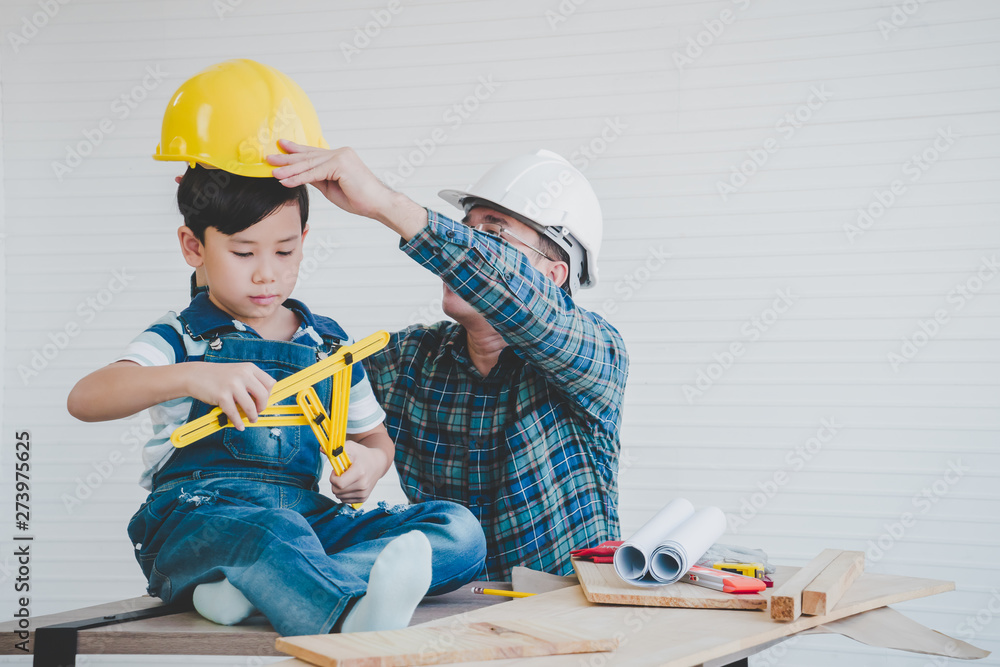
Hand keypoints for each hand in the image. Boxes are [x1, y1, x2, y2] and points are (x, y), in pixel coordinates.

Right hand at [183, 362, 275, 430]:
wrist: (195, 375)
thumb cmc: (217, 376)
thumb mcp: (237, 371)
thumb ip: (250, 381)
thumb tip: (264, 399)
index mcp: (249, 368)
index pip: (269, 383)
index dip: (269, 394)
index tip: (264, 401)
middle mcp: (243, 374)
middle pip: (263, 395)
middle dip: (262, 407)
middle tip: (258, 412)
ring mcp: (232, 385)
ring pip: (250, 406)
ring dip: (253, 417)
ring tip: (252, 420)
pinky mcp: (222, 396)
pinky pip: (234, 413)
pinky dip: (238, 422)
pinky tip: (239, 426)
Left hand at [267, 140, 426, 239]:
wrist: (378, 205)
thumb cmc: (359, 198)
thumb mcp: (331, 187)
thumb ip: (317, 178)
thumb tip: (301, 176)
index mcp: (339, 156)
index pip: (313, 153)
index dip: (296, 150)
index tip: (281, 146)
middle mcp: (340, 153)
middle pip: (308, 156)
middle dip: (287, 158)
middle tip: (269, 158)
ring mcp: (341, 157)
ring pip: (309, 164)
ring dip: (289, 169)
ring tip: (273, 172)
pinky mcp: (340, 165)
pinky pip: (314, 173)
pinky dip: (298, 178)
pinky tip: (285, 181)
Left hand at [328, 440, 387, 504]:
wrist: (378, 463)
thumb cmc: (363, 455)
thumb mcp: (351, 447)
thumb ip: (335, 449)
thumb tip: (321, 449)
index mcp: (359, 472)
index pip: (339, 483)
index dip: (333, 478)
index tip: (336, 471)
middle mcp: (363, 485)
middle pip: (337, 491)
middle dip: (334, 483)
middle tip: (341, 474)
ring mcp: (363, 493)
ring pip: (339, 497)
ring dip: (339, 488)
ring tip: (346, 478)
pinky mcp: (363, 499)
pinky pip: (345, 500)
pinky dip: (344, 493)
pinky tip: (350, 484)